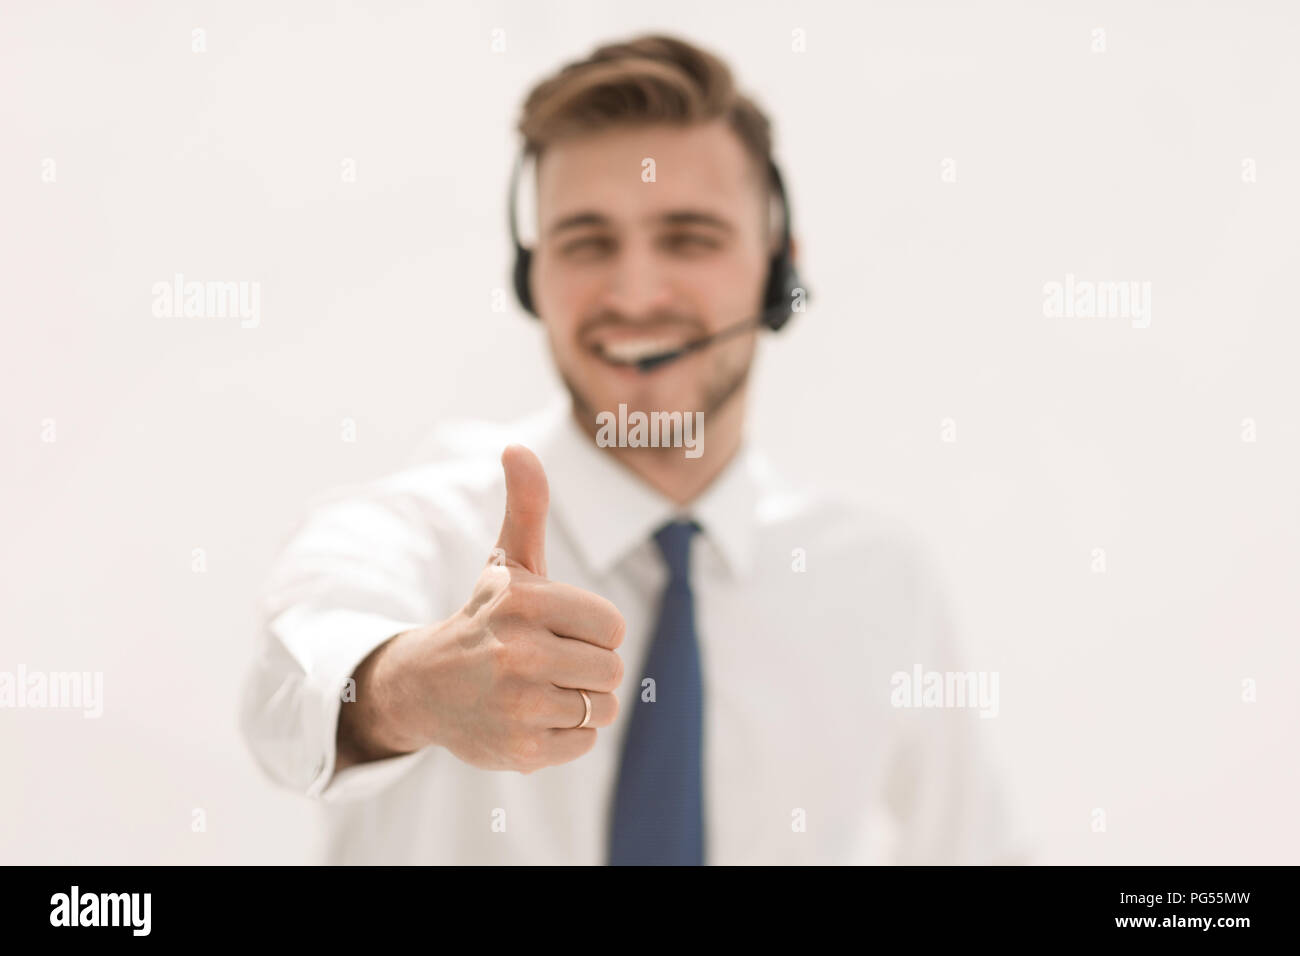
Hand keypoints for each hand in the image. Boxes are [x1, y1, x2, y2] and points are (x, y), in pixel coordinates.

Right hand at [336, 444, 625, 773]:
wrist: (426, 687)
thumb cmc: (485, 618)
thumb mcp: (508, 563)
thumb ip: (526, 505)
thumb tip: (517, 447)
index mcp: (524, 601)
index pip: (612, 627)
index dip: (593, 630)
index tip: (559, 629)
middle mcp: (519, 653)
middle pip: (611, 670)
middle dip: (588, 667)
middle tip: (549, 662)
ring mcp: (518, 705)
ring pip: (602, 708)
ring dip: (580, 702)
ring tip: (541, 689)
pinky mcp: (520, 751)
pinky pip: (584, 742)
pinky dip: (566, 734)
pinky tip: (530, 718)